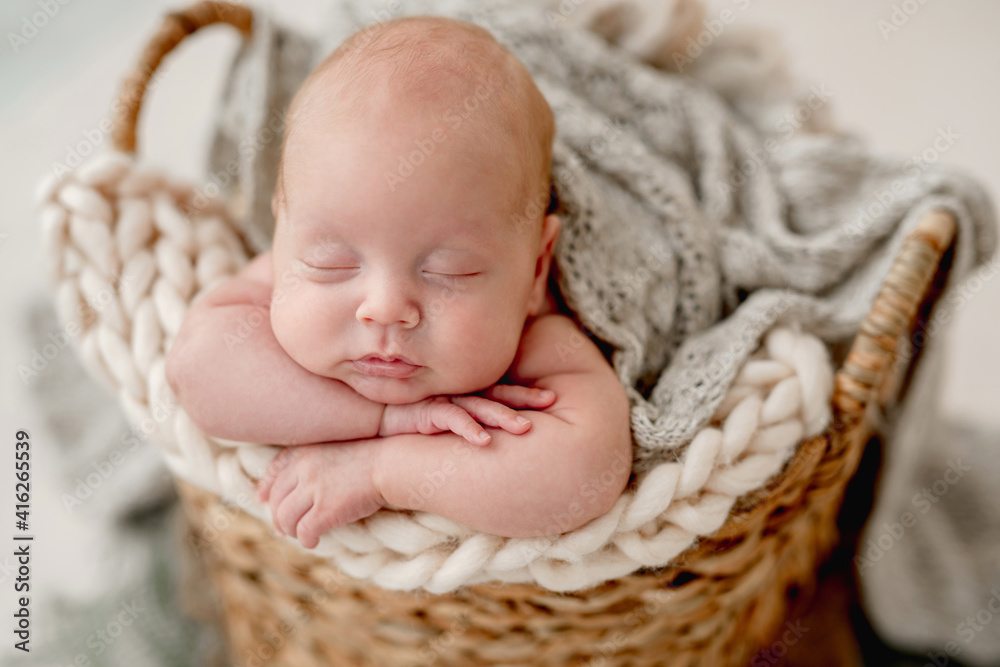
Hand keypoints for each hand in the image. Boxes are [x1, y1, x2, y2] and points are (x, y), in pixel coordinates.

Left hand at [254, 440, 384, 548]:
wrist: (391, 464)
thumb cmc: (375, 455)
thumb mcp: (341, 448)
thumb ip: (320, 461)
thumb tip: (306, 485)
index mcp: (306, 451)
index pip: (275, 470)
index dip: (266, 487)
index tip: (261, 498)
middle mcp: (304, 469)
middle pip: (276, 498)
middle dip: (277, 516)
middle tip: (283, 528)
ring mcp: (313, 490)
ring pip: (285, 518)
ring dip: (290, 530)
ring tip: (301, 534)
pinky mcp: (325, 510)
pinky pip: (304, 531)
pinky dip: (306, 539)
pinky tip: (314, 541)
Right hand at [378, 384, 555, 444]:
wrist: (362, 409)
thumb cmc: (400, 416)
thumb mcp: (435, 417)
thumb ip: (458, 420)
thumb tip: (488, 441)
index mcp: (462, 394)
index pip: (499, 390)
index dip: (524, 392)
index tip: (551, 397)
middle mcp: (455, 394)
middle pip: (496, 394)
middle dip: (524, 397)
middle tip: (551, 399)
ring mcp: (441, 401)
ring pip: (479, 406)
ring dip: (502, 416)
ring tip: (526, 428)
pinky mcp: (424, 411)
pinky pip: (450, 419)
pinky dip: (468, 429)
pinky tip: (484, 441)